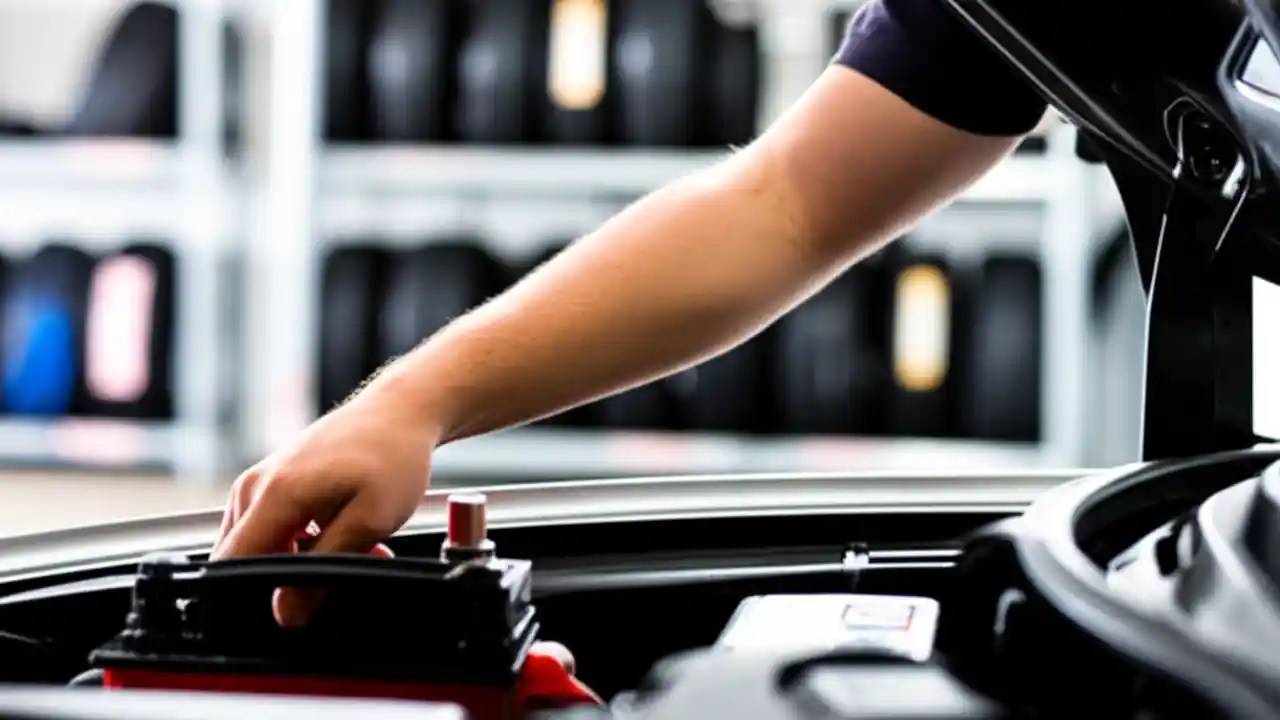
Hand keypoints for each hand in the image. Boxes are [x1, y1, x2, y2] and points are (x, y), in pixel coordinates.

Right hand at [212, 379, 440, 625]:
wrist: (399, 412)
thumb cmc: (391, 457)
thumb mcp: (370, 521)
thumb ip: (326, 567)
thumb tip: (285, 613)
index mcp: (273, 495)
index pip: (231, 565)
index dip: (255, 597)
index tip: (296, 605)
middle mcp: (254, 487)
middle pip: (246, 560)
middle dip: (291, 578)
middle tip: (345, 567)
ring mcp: (259, 483)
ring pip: (264, 546)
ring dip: (306, 559)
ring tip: (357, 547)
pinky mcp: (272, 483)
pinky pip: (274, 528)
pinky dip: (306, 541)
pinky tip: (344, 534)